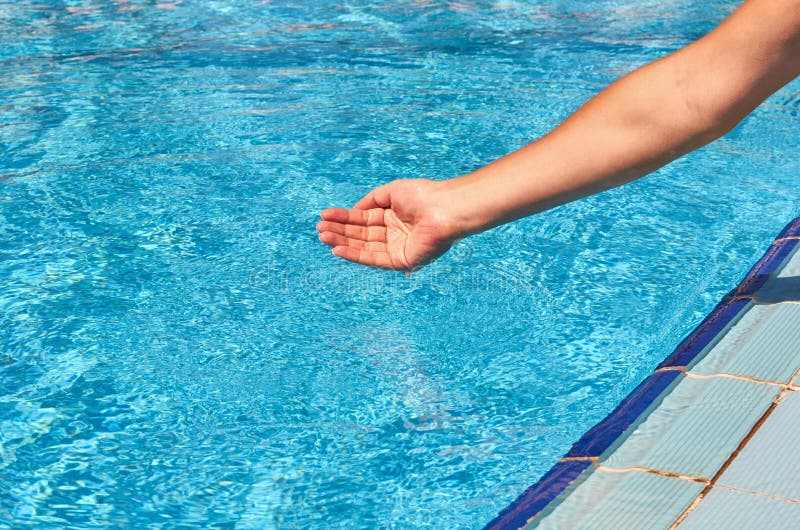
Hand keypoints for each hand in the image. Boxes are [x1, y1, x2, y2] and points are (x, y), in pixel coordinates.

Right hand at [316, 179, 459, 270]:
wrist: (444, 209)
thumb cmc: (423, 196)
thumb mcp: (391, 192)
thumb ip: (370, 201)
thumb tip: (354, 211)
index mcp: (393, 217)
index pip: (363, 219)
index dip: (343, 218)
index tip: (324, 215)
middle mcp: (394, 234)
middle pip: (360, 235)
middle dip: (339, 231)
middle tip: (319, 229)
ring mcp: (397, 249)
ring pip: (363, 247)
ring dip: (342, 242)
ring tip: (323, 237)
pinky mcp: (401, 261)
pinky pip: (373, 259)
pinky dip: (355, 255)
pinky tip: (338, 249)